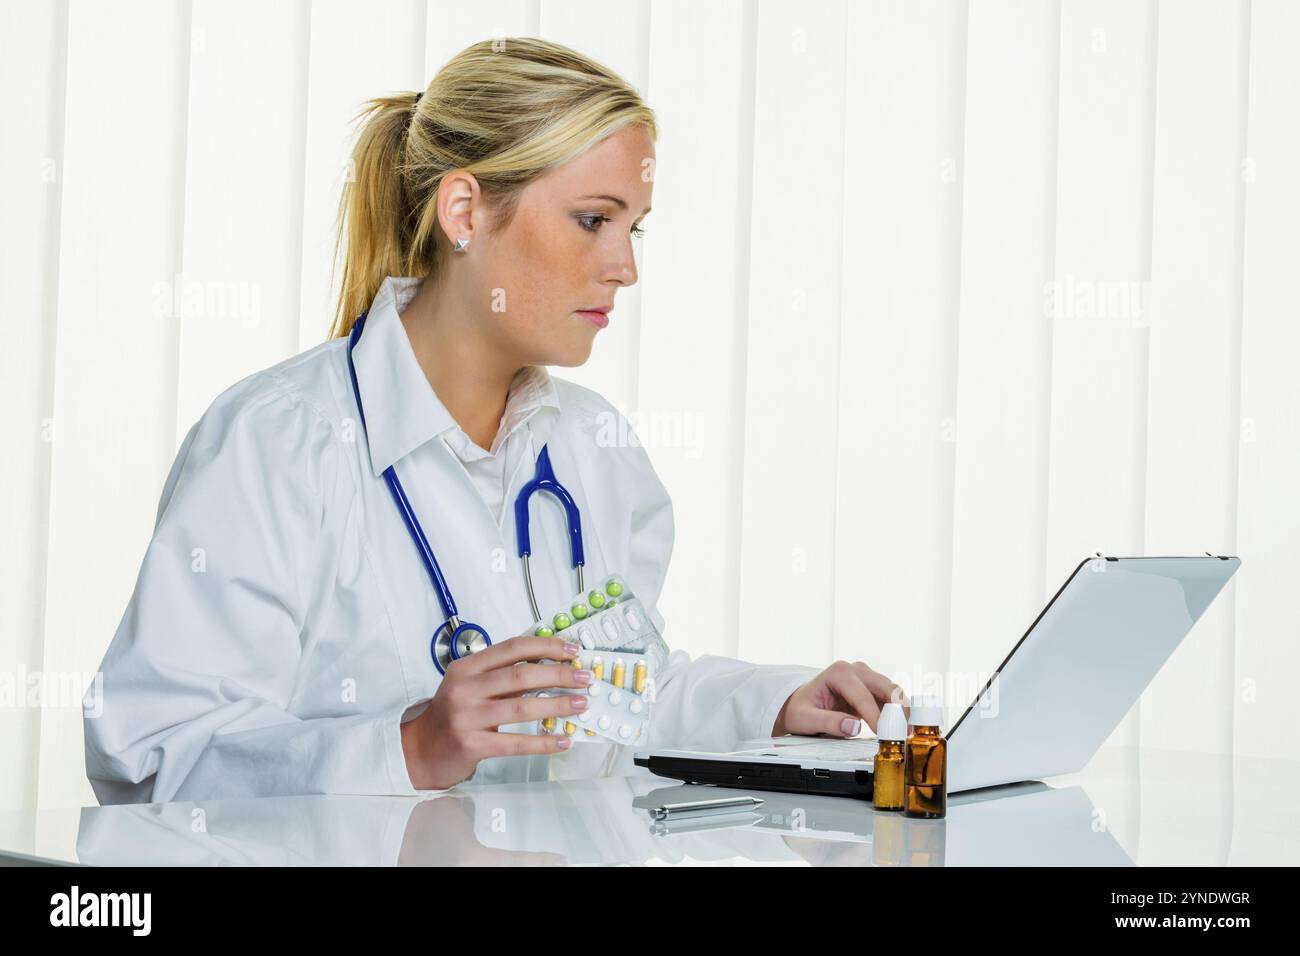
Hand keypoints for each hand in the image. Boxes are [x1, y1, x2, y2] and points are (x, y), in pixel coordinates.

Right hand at [400, 636, 591, 789]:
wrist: (422, 749)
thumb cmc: (454, 714)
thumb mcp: (472, 685)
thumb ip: (504, 675)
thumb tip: (552, 665)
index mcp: (468, 667)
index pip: (513, 647)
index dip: (546, 646)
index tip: (573, 649)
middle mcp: (465, 688)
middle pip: (520, 675)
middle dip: (558, 674)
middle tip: (584, 677)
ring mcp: (466, 717)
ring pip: (521, 707)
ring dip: (557, 704)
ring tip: (580, 704)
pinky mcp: (471, 744)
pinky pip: (515, 743)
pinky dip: (543, 742)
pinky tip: (562, 740)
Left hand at [771, 661, 907, 737]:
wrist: (799, 704)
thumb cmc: (800, 709)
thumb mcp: (806, 719)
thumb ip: (828, 722)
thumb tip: (853, 727)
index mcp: (838, 673)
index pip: (863, 696)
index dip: (876, 716)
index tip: (884, 734)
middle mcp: (854, 670)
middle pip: (885, 687)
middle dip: (897, 710)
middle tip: (903, 732)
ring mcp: (865, 677)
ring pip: (891, 692)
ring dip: (901, 711)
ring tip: (904, 732)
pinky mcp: (871, 688)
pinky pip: (889, 698)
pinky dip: (897, 712)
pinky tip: (898, 727)